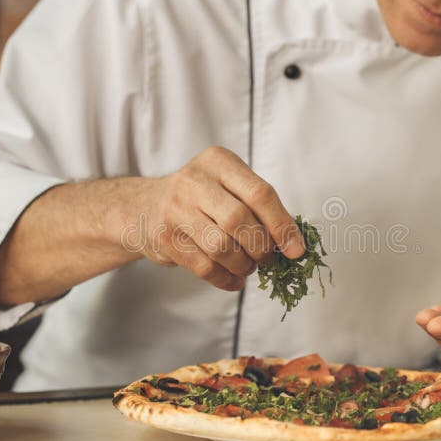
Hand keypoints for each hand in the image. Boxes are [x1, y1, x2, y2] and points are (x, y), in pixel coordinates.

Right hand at [130, 146, 305, 290]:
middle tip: (268, 259)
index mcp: (219, 161)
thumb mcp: (226, 185)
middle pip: (240, 221)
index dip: (282, 226)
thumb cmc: (199, 198)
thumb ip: (257, 205)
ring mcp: (175, 209)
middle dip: (262, 248)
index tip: (297, 250)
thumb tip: (294, 243)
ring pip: (222, 246)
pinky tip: (233, 279)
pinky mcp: (165, 238)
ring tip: (247, 267)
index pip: (260, 194)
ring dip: (243, 265)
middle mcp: (195, 180)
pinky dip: (225, 279)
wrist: (142, 207)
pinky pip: (204, 267)